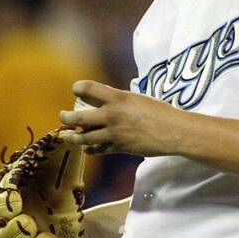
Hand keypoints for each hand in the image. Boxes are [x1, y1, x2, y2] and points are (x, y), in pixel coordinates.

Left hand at [58, 80, 184, 156]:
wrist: (174, 132)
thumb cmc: (161, 112)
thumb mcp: (138, 98)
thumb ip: (121, 100)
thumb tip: (109, 100)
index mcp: (117, 98)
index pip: (87, 88)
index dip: (78, 88)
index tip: (76, 90)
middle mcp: (112, 115)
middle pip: (78, 117)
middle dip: (66, 117)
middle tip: (63, 116)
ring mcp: (114, 133)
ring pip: (84, 137)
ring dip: (74, 136)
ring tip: (68, 135)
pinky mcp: (119, 148)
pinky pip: (98, 149)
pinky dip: (90, 149)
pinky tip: (87, 147)